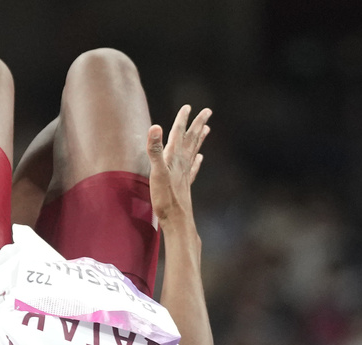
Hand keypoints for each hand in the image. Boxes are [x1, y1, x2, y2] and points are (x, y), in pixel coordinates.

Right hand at [146, 105, 210, 224]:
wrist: (177, 221)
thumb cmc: (165, 198)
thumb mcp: (157, 172)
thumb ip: (155, 150)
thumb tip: (154, 126)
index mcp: (174, 158)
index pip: (179, 134)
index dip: (183, 119)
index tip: (188, 106)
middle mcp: (182, 164)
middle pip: (191, 140)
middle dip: (198, 124)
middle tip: (207, 111)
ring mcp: (185, 175)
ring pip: (194, 151)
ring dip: (199, 139)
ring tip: (207, 129)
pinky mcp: (185, 185)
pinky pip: (193, 169)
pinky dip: (197, 161)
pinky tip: (200, 158)